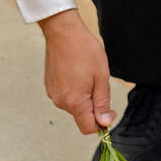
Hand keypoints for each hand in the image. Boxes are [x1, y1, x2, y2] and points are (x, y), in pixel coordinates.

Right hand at [39, 9, 114, 134]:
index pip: (87, 128)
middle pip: (81, 116)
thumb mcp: (101, 77)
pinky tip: (77, 72)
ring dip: (84, 97)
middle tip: (100, 83)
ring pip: (74, 105)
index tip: (110, 111)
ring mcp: (53, 93)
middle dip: (94, 106)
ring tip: (88, 74)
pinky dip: (74, 90)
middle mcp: (60, 101)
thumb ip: (102, 102)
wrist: (63, 32)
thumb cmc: (84, 50)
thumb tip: (104, 122)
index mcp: (74, 101)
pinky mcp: (50, 86)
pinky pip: (66, 95)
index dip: (101, 124)